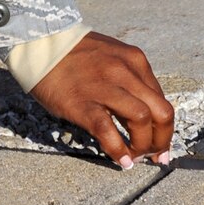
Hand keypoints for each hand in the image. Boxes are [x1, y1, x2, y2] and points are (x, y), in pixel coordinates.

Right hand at [30, 31, 173, 168]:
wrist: (38, 43)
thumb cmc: (73, 53)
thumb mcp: (110, 55)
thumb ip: (129, 78)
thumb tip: (144, 115)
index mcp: (133, 60)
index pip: (161, 99)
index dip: (164, 127)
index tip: (159, 143)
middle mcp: (123, 71)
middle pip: (161, 112)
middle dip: (162, 139)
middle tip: (154, 155)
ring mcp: (104, 86)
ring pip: (142, 121)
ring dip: (143, 146)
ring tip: (135, 156)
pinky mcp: (82, 103)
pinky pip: (109, 132)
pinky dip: (120, 150)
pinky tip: (122, 161)